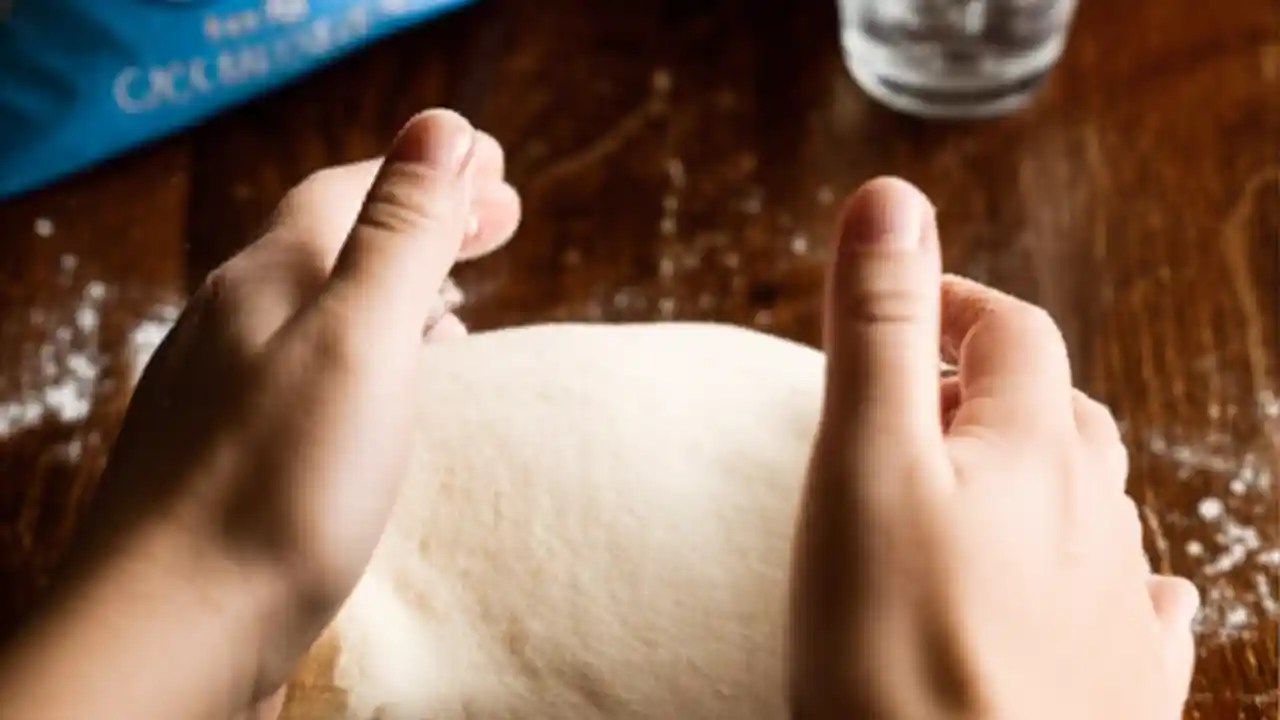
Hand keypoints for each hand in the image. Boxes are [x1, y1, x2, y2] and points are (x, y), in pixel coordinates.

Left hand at [0, 109, 519, 719]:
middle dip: (420, 223)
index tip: (502, 172)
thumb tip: (442, 125)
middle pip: (335, 242)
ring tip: (458, 303)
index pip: (354, 189)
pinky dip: (368, 355)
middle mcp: (235, 321)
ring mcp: (225, 390)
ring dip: (396, 288)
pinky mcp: (232, 455)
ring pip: (321, 309)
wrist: (173, 634)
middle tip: (498, 225)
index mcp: (268, 278)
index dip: (428, 171)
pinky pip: (310, 372)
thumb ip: (401, 233)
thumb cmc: (278, 487)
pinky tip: (390, 395)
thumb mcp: (362, 339)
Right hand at [787, 178, 1197, 718]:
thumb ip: (878, 331)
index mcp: (1035, 454)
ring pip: (1100, 505)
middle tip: (924, 397)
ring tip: (982, 486)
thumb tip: (891, 199)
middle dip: (995, 384)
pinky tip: (1120, 592)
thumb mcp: (863, 465)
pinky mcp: (1119, 692)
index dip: (957, 304)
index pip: (1015, 335)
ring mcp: (1116, 611)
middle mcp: (1096, 522)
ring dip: (1044, 470)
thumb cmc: (891, 648)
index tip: (900, 308)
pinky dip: (1114, 574)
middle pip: (1064, 413)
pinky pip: (1141, 608)